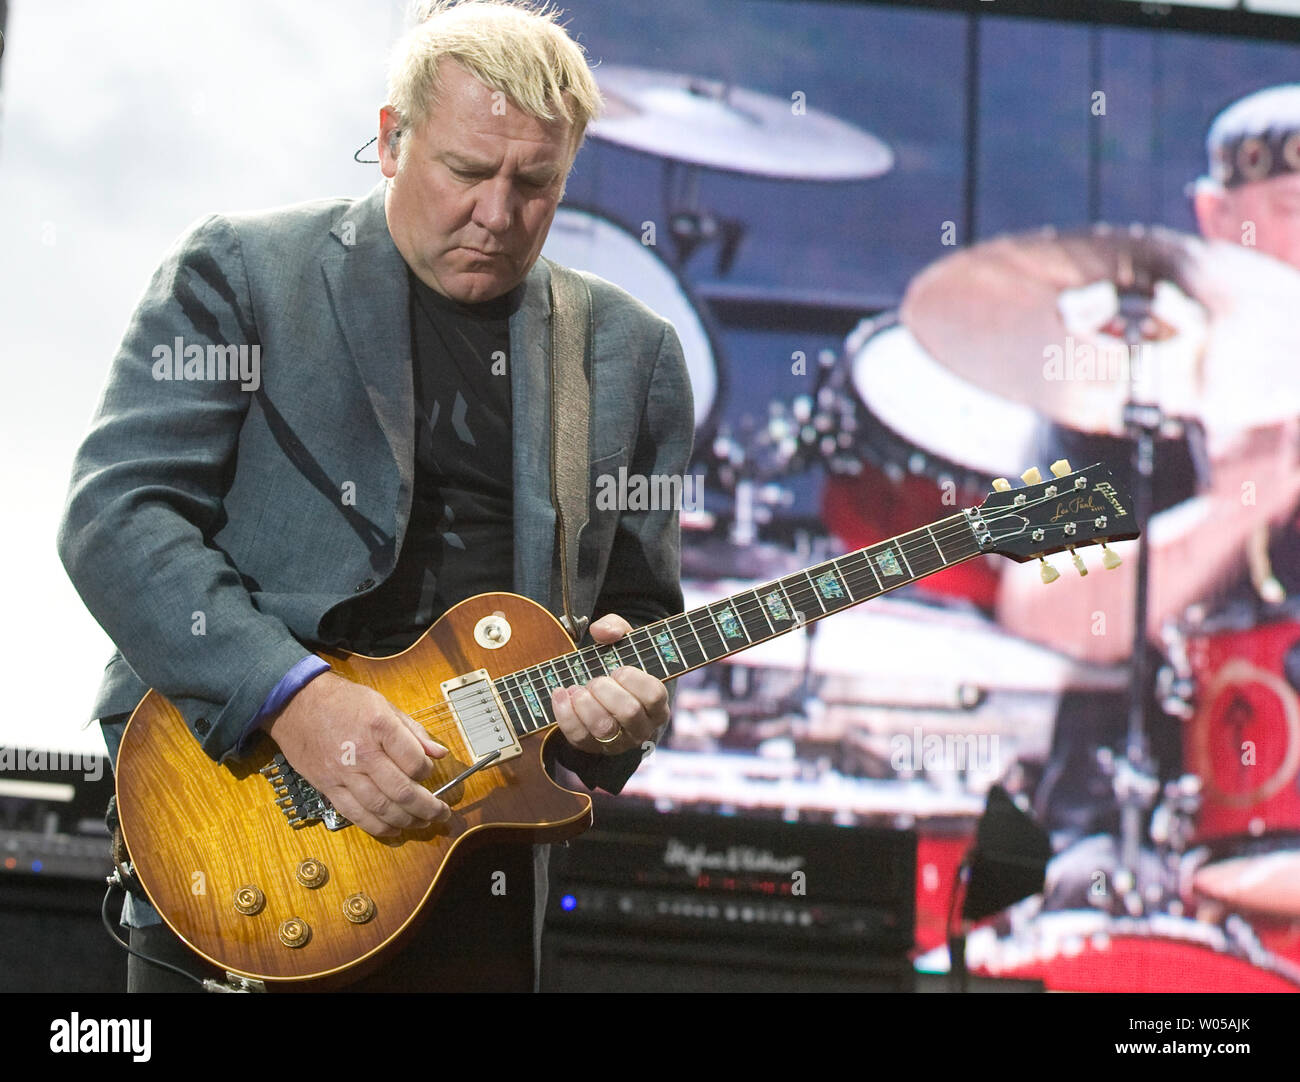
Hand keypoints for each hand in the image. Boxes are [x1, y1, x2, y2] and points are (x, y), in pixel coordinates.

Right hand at [267, 671, 450, 838]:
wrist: (296, 704)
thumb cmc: (342, 701)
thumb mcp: (383, 705)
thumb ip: (413, 731)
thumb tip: (439, 753)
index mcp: (379, 727)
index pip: (414, 761)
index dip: (428, 772)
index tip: (430, 773)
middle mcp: (362, 753)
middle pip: (401, 791)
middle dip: (427, 808)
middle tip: (442, 814)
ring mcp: (343, 773)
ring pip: (380, 808)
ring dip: (406, 821)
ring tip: (423, 823)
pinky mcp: (328, 787)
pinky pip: (356, 815)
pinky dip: (377, 827)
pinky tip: (394, 830)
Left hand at [549, 614, 669, 755]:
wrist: (602, 695)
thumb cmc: (618, 667)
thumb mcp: (623, 643)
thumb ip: (616, 628)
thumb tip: (602, 632)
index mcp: (657, 705)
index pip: (654, 695)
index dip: (633, 679)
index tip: (618, 669)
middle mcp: (642, 727)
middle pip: (628, 712)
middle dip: (606, 690)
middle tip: (596, 680)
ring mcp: (617, 741)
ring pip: (604, 728)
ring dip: (586, 703)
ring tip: (579, 689)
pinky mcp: (592, 747)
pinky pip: (578, 736)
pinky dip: (565, 712)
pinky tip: (562, 693)